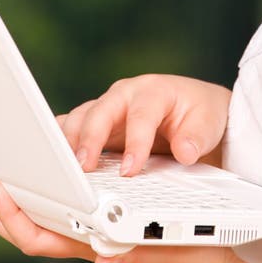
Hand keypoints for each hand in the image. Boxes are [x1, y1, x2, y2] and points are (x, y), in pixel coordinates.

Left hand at [0, 181, 260, 262]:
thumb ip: (130, 250)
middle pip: (31, 231)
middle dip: (0, 212)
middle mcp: (89, 242)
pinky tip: (38, 186)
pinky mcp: (106, 226)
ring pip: (44, 225)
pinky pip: (64, 215)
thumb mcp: (163, 247)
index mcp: (96, 245)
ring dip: (16, 206)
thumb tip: (102, 261)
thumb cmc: (192, 254)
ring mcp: (94, 236)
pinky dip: (44, 200)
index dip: (13, 218)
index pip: (41, 238)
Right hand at [57, 74, 231, 175]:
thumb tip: (185, 152)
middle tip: (84, 169)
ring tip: (63, 172)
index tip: (130, 170)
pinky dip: (61, 145)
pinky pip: (72, 128)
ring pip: (79, 118)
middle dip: (90, 139)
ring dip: (69, 143)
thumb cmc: (199, 112)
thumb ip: (197, 136)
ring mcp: (107, 108)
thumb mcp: (208, 121)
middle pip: (100, 112)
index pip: (141, 115)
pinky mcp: (96, 124)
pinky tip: (54, 165)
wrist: (192, 108)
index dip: (135, 143)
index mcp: (153, 90)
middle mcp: (124, 96)